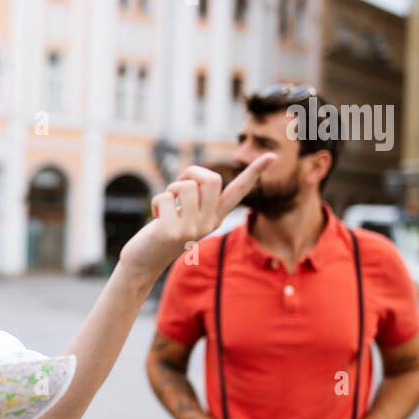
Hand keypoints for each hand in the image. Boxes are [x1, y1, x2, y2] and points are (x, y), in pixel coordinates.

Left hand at [118, 155, 275, 277]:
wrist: (145, 262)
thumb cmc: (163, 232)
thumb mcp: (185, 215)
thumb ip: (195, 199)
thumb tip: (196, 178)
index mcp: (215, 217)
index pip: (239, 192)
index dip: (254, 172)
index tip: (273, 155)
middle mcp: (209, 223)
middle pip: (212, 178)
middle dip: (190, 172)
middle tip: (176, 188)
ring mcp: (193, 229)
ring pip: (187, 186)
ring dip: (170, 189)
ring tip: (165, 206)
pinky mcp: (173, 232)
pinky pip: (165, 198)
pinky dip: (156, 202)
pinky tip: (156, 219)